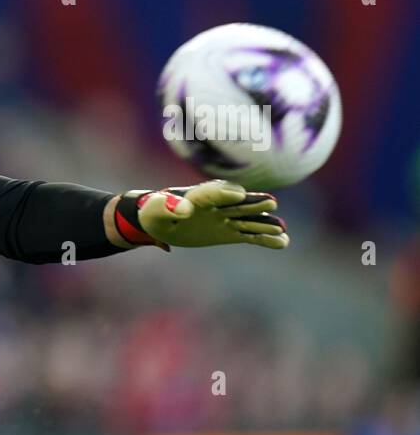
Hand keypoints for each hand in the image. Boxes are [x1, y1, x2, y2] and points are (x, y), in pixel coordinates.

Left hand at [113, 179, 288, 249]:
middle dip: (252, 203)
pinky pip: (249, 235)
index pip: (211, 192)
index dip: (224, 192)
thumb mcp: (154, 211)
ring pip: (247, 219)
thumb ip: (166, 207)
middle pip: (236, 203)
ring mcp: (225, 217)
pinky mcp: (228, 231)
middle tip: (270, 203)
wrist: (160, 220)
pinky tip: (281, 242)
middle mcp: (216, 204)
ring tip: (280, 228)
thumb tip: (184, 208)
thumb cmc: (154, 212)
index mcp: (196, 195)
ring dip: (263, 223)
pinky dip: (264, 238)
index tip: (238, 194)